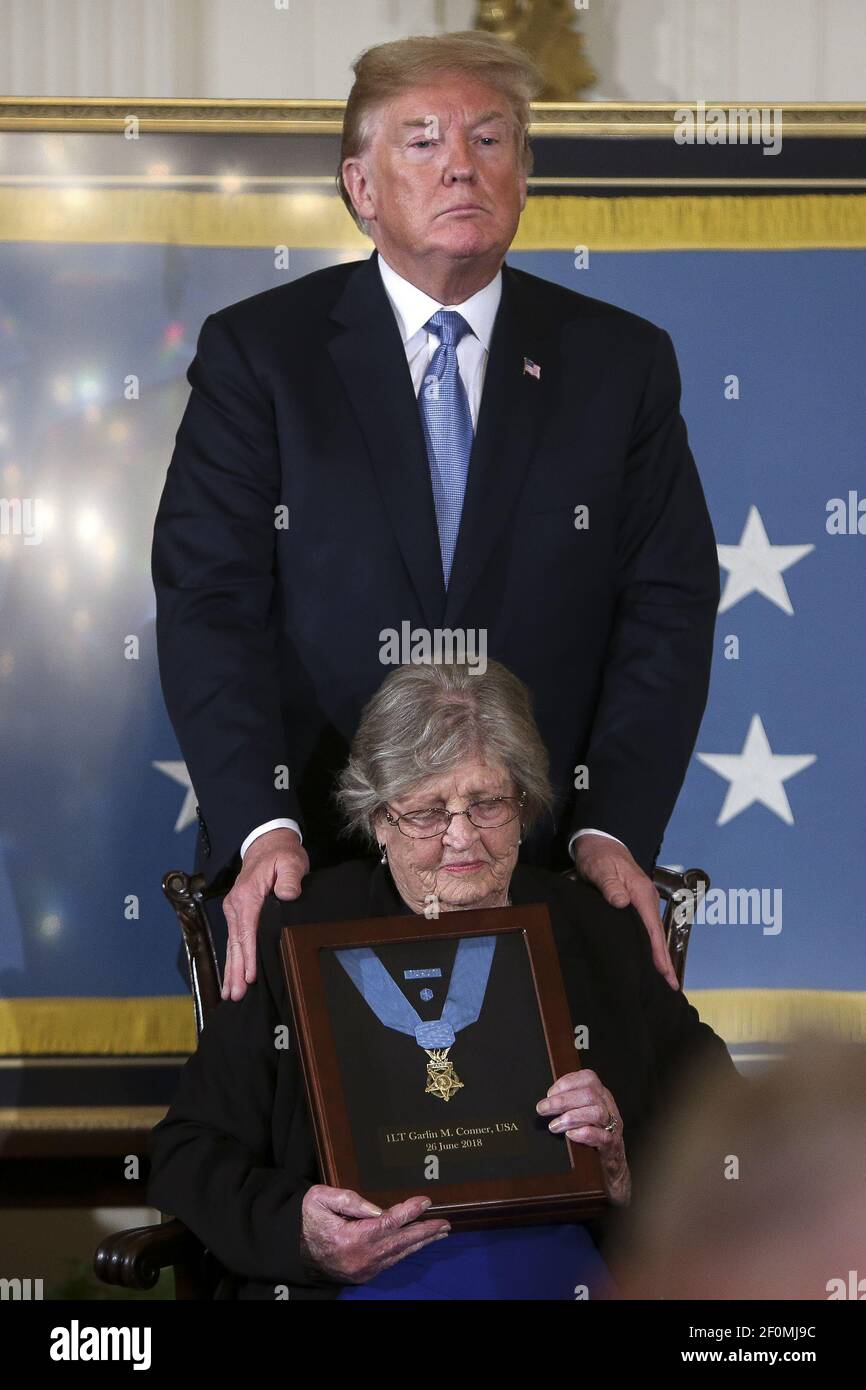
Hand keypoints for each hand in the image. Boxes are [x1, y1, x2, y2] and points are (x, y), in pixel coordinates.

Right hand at [221, 827, 308, 1000]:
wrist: (267, 844)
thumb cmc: (281, 855)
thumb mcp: (290, 861)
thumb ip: (289, 877)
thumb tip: (287, 894)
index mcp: (247, 897)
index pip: (248, 931)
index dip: (249, 956)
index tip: (250, 977)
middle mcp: (236, 906)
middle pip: (236, 944)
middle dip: (236, 971)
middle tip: (237, 996)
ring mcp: (234, 911)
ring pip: (232, 945)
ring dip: (231, 970)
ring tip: (231, 994)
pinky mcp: (237, 914)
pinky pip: (234, 940)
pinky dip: (232, 960)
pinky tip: (232, 976)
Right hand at [300, 1186, 449, 1283]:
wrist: (294, 1251)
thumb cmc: (307, 1220)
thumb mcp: (320, 1199)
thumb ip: (349, 1199)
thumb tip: (378, 1208)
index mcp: (350, 1238)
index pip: (388, 1223)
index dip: (409, 1212)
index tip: (426, 1201)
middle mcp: (361, 1257)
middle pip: (400, 1242)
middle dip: (425, 1231)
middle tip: (445, 1222)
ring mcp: (364, 1269)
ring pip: (399, 1254)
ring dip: (420, 1242)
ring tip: (439, 1232)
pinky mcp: (364, 1274)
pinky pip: (391, 1261)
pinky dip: (406, 1250)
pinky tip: (417, 1242)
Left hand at [537, 1069, 630, 1205]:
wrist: (612, 1165)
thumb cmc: (592, 1136)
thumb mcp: (583, 1114)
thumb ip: (569, 1104)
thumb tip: (543, 1101)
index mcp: (601, 1094)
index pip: (588, 1078)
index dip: (567, 1082)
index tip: (549, 1093)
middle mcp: (609, 1106)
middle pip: (589, 1095)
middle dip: (562, 1101)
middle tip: (542, 1109)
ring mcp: (613, 1125)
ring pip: (597, 1112)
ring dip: (571, 1117)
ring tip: (554, 1126)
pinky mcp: (612, 1145)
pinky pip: (601, 1136)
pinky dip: (584, 1134)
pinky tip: (569, 1136)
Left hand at [574, 833, 676, 989]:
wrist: (600, 843)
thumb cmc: (600, 856)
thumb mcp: (601, 868)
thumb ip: (610, 884)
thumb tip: (621, 902)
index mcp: (641, 893)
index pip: (652, 929)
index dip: (658, 953)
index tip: (665, 974)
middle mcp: (646, 900)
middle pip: (656, 935)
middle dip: (664, 961)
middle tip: (671, 987)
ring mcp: (641, 903)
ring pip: (651, 934)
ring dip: (656, 955)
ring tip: (661, 979)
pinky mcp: (633, 905)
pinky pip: (643, 929)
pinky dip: (648, 945)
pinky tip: (645, 957)